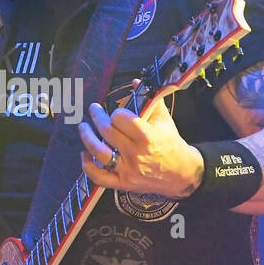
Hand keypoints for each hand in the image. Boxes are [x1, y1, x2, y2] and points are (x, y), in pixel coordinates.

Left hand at [79, 80, 204, 198]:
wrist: (181, 173)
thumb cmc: (170, 143)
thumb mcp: (164, 120)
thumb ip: (149, 100)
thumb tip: (135, 81)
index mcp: (147, 136)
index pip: (120, 118)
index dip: (116, 113)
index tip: (118, 113)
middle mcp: (135, 153)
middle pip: (107, 132)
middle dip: (97, 117)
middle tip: (94, 110)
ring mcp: (128, 170)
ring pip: (99, 152)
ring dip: (87, 137)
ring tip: (83, 127)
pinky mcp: (123, 183)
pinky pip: (99, 177)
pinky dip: (88, 166)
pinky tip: (84, 154)